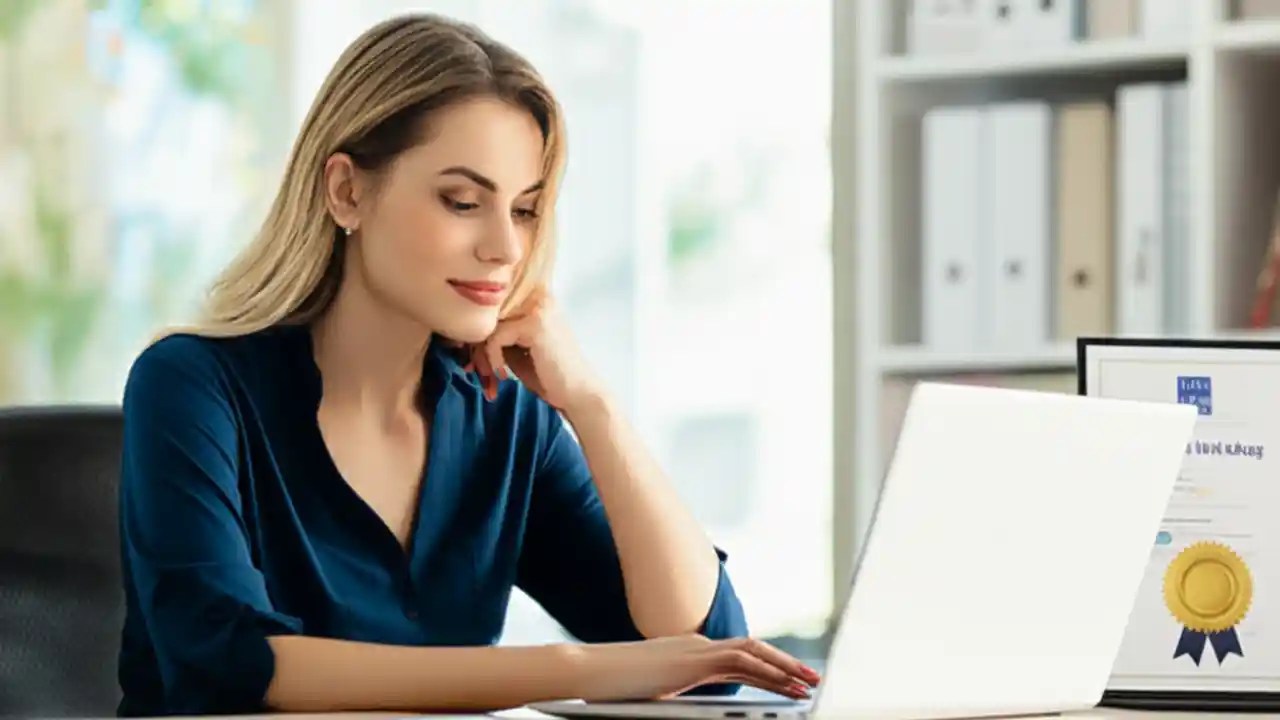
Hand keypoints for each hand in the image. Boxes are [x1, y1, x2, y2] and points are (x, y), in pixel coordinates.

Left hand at [465, 288, 603, 412]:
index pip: (492, 301)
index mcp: (534, 296)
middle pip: (487, 310)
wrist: (576, 394)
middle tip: (475, 369)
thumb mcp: (514, 347)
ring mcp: (538, 307)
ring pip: (488, 323)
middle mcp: (537, 294)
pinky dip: (493, 358)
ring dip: (481, 354)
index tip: (472, 356)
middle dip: (475, 343)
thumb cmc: (546, 373)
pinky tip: (503, 375)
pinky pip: (495, 336)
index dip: (477, 328)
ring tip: (488, 376)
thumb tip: (460, 329)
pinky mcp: (534, 323)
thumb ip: (495, 332)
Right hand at [578, 635, 820, 701]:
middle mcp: (696, 648)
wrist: (587, 672)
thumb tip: (686, 710)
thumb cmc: (612, 691)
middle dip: (785, 666)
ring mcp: (695, 650)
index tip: (789, 682)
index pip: (738, 659)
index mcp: (688, 656)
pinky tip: (785, 683)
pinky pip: (740, 661)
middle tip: (812, 681)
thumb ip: (677, 699)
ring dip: (784, 667)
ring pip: (752, 652)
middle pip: (752, 652)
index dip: (767, 669)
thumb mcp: (654, 698)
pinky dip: (767, 669)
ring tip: (808, 684)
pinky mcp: (692, 660)